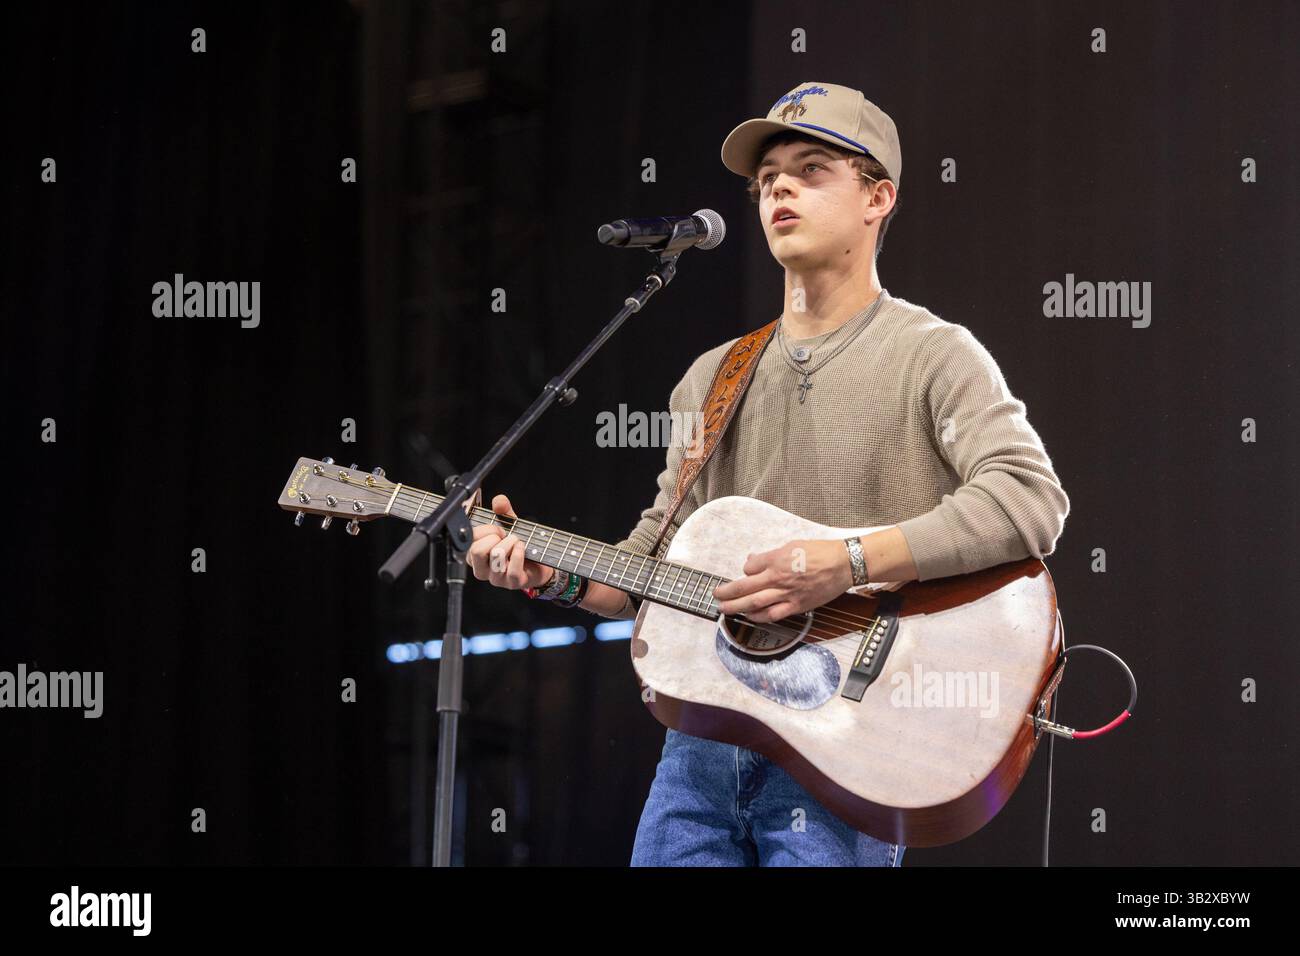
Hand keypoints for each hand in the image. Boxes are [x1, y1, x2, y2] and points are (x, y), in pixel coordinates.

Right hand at [465, 494, 554, 591]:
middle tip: (506, 535)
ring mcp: (496, 578)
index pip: (469, 540)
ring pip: (496, 556)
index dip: (485, 530)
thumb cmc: (518, 545)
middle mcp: (482, 568)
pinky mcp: (512, 583)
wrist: (540, 561)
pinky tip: (522, 548)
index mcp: (475, 555)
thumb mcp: (510, 525)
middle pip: (476, 551)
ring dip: (510, 543)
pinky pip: (512, 569)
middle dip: (494, 536)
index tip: (497, 528)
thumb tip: (499, 500)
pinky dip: (519, 554)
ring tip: (517, 541)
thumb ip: (503, 511)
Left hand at [712, 538, 853, 622]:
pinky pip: (773, 615)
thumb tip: (755, 560)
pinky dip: (759, 617)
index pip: (749, 567)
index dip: (745, 570)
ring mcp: (786, 594)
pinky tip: (750, 617)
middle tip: (716, 595)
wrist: (843, 564)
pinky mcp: (797, 606)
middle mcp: (777, 578)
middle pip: (744, 587)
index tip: (747, 572)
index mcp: (776, 560)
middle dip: (727, 592)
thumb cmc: (820, 552)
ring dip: (736, 607)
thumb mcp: (792, 545)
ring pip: (754, 603)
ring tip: (724, 609)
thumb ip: (772, 555)